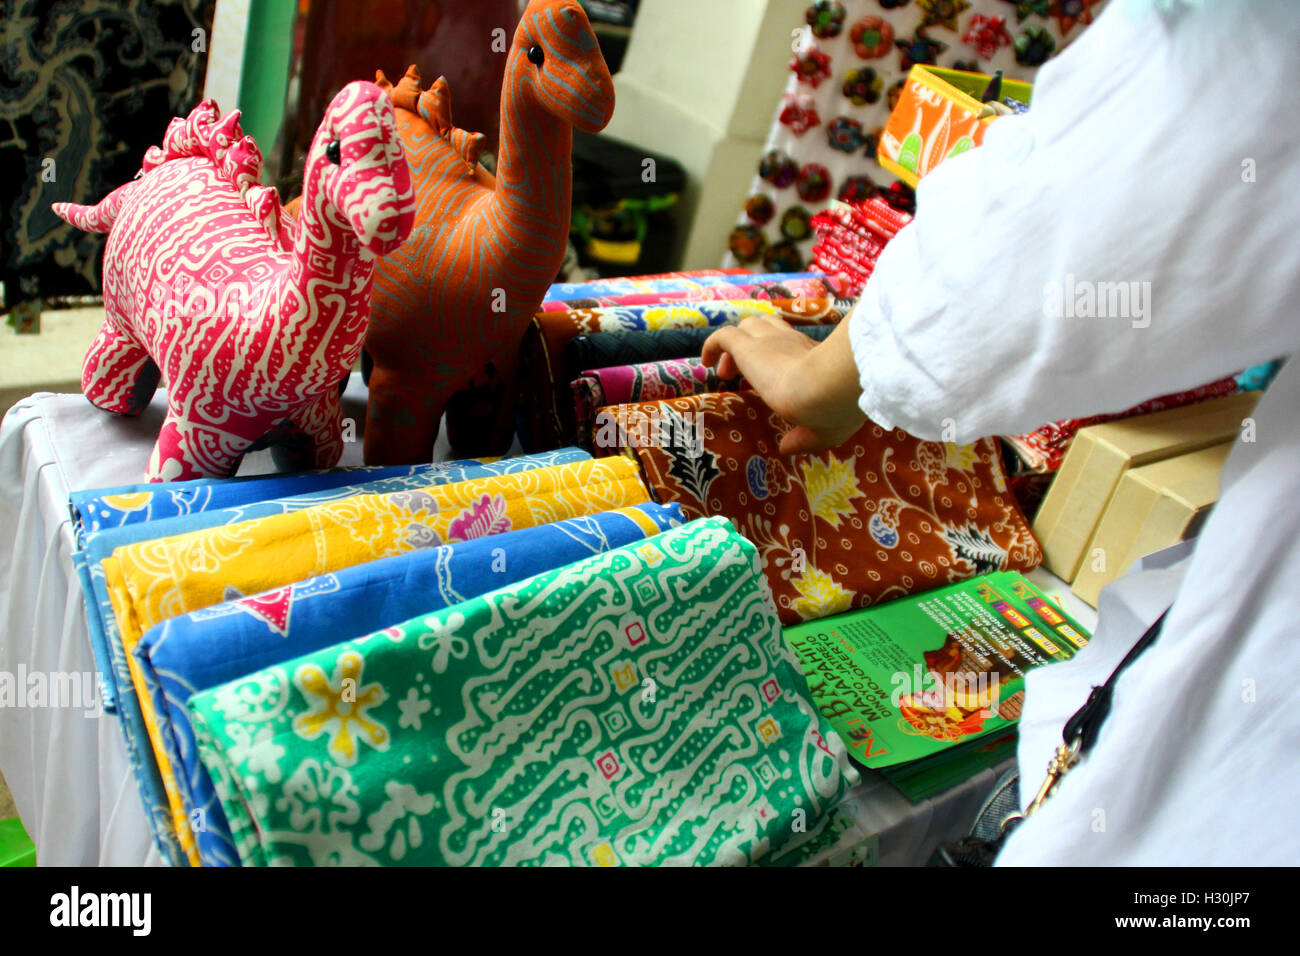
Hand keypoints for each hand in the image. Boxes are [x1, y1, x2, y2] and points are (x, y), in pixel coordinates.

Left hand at [702, 315, 866, 454]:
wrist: (828, 389)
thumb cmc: (836, 409)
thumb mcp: (827, 431)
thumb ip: (805, 439)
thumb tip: (787, 448)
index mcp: (815, 359)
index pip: (793, 345)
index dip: (779, 357)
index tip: (772, 380)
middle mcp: (792, 344)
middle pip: (769, 327)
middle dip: (755, 343)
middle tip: (744, 374)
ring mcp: (769, 343)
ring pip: (748, 326)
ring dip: (734, 345)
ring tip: (725, 372)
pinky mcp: (748, 347)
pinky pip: (723, 335)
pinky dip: (712, 345)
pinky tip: (706, 363)